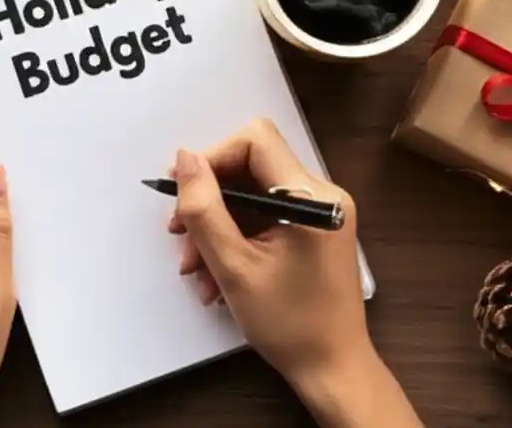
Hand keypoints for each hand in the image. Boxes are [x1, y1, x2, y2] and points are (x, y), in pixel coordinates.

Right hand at [169, 119, 420, 427]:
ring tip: (194, 268)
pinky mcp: (312, 233)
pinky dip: (235, 240)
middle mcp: (322, 196)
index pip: (255, 141)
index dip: (213, 158)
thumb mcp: (234, 266)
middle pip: (250, 168)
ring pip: (252, 196)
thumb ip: (205, 209)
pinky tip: (214, 276)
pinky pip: (264, 218)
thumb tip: (183, 159)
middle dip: (209, 200)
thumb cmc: (289, 323)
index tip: (182, 192)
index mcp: (312, 197)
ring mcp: (319, 215)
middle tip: (179, 236)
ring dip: (216, 227)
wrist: (332, 370)